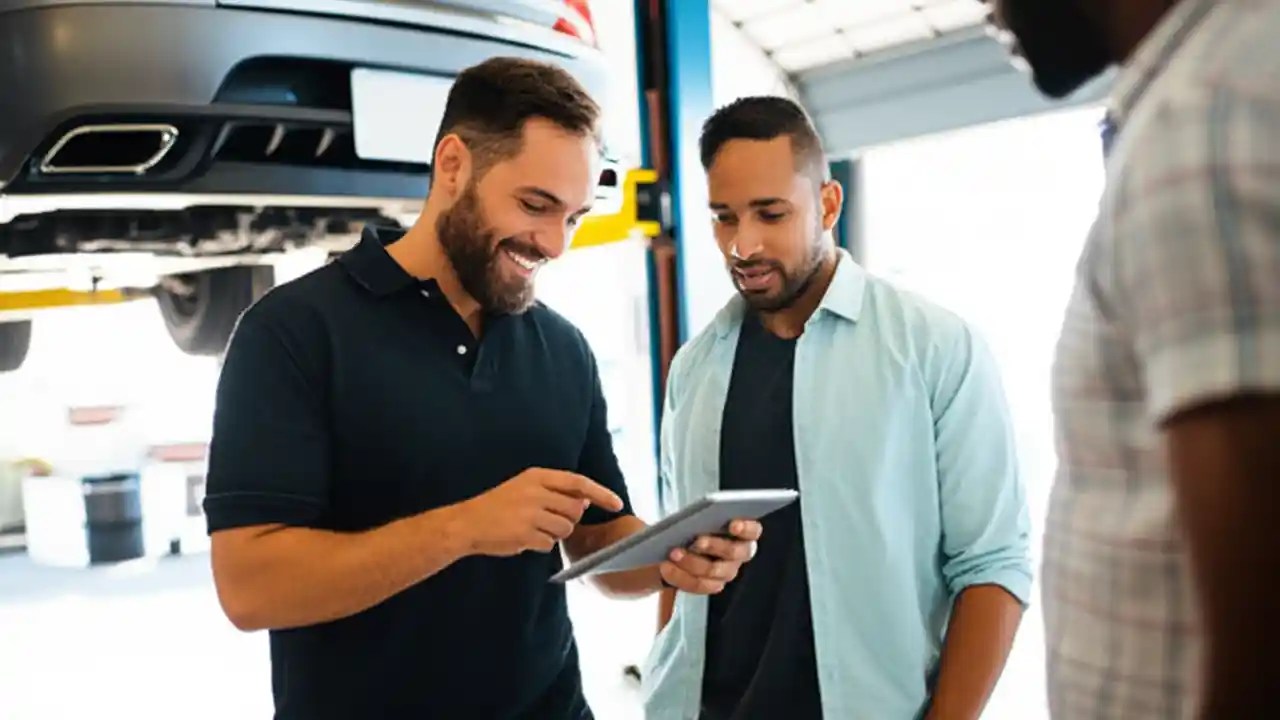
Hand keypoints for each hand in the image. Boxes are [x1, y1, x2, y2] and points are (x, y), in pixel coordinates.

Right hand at [457, 468, 624, 556]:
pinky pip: (548, 544)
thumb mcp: (525, 488)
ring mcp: (530, 513)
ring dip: (553, 534)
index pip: (578, 482)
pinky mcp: (525, 533)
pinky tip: (523, 538)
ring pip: (565, 529)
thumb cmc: (498, 506)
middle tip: (546, 521)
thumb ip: (554, 492)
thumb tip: (584, 500)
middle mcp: (535, 492)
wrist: (466, 523)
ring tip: (532, 529)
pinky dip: (539, 544)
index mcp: (536, 476)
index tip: (617, 503)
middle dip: (568, 520)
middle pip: (575, 510)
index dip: (601, 493)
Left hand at [659, 519, 762, 594]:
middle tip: (696, 539)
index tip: (733, 524)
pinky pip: (698, 585)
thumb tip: (695, 519)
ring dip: (692, 562)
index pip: (753, 531)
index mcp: (744, 532)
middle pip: (733, 553)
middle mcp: (740, 554)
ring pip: (714, 571)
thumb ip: (702, 515)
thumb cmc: (692, 524)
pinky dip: (680, 576)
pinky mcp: (710, 585)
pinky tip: (666, 566)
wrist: (674, 544)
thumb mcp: (697, 514)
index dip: (746, 528)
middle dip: (714, 545)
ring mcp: (727, 572)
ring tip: (673, 552)